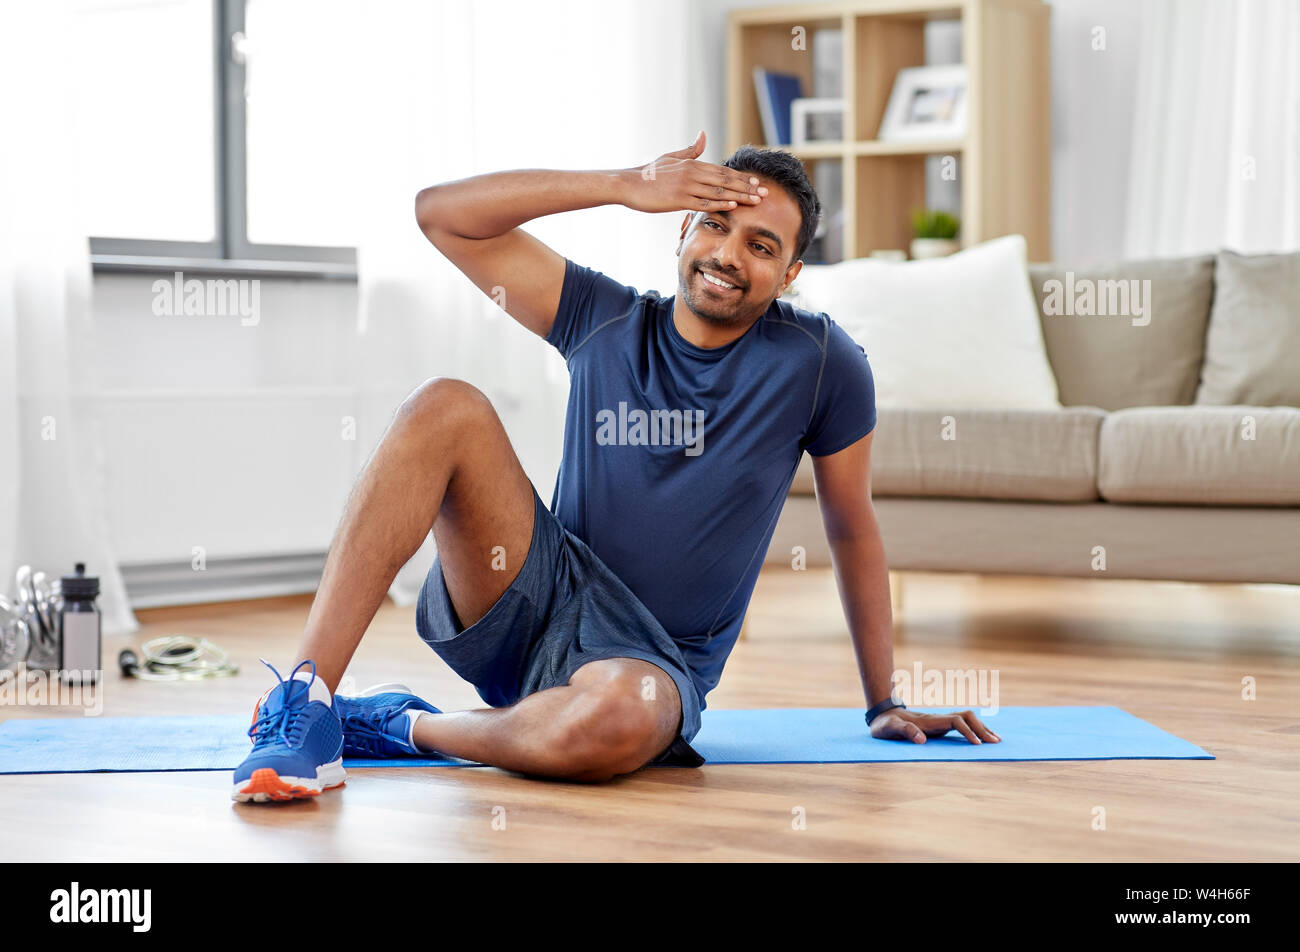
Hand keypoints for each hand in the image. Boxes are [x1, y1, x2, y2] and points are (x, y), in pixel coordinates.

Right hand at [622, 131, 767, 213]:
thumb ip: (691, 150)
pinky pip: (703, 204)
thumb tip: (703, 134)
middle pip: (726, 181)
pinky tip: (733, 206)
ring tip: (756, 201)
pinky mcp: (678, 200)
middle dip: (748, 187)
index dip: (742, 177)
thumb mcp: (671, 157)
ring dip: (740, 197)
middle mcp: (692, 173)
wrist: (628, 184)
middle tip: (765, 193)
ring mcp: (686, 187)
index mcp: (692, 163)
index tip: (758, 182)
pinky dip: (719, 205)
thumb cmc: (649, 172)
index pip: (723, 171)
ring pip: (718, 192)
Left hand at [869, 708, 1000, 744]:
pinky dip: (974, 730)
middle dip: (982, 729)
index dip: (967, 731)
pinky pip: (962, 725)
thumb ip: (904, 731)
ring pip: (967, 719)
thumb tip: (922, 740)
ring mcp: (940, 721)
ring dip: (981, 728)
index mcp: (929, 720)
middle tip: (995, 742)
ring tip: (995, 740)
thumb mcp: (889, 728)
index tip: (977, 744)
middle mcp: (938, 718)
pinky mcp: (940, 725)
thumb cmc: (885, 724)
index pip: (955, 721)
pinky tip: (982, 738)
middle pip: (967, 717)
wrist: (882, 714)